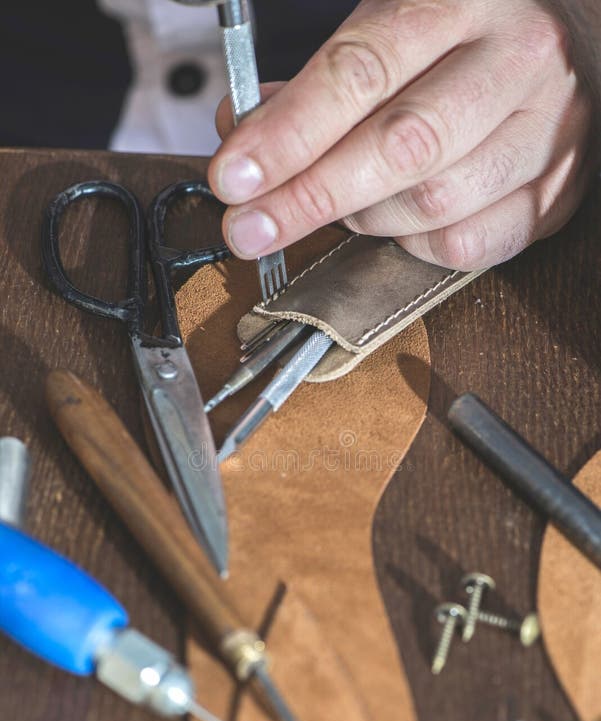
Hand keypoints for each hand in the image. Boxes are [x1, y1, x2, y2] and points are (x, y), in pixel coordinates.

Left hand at [208, 0, 594, 270]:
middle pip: (402, 147)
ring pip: (433, 204)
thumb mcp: (390, 24)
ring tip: (338, 206)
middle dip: (312, 198)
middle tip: (252, 228)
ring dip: (363, 219)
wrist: (576, 45)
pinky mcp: (555, 194)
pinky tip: (400, 221)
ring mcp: (547, 132)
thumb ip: (319, 80)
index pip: (361, 73)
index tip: (235, 178)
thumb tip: (248, 139)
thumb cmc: (467, 36)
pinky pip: (468, 245)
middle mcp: (516, 62)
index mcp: (464, 0)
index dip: (289, 134)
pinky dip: (416, 245)